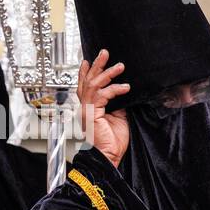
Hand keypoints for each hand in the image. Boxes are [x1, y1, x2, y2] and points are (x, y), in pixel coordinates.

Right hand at [78, 50, 130, 168]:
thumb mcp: (118, 117)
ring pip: (93, 84)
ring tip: (119, 66)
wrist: (108, 157)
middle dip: (96, 65)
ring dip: (107, 73)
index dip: (86, 72)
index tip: (90, 59)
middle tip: (104, 52)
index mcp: (89, 108)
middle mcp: (85, 107)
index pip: (85, 86)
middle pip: (87, 80)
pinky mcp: (91, 114)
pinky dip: (114, 89)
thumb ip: (117, 103)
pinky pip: (102, 95)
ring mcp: (86, 110)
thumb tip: (122, 91)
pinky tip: (125, 87)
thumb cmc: (112, 142)